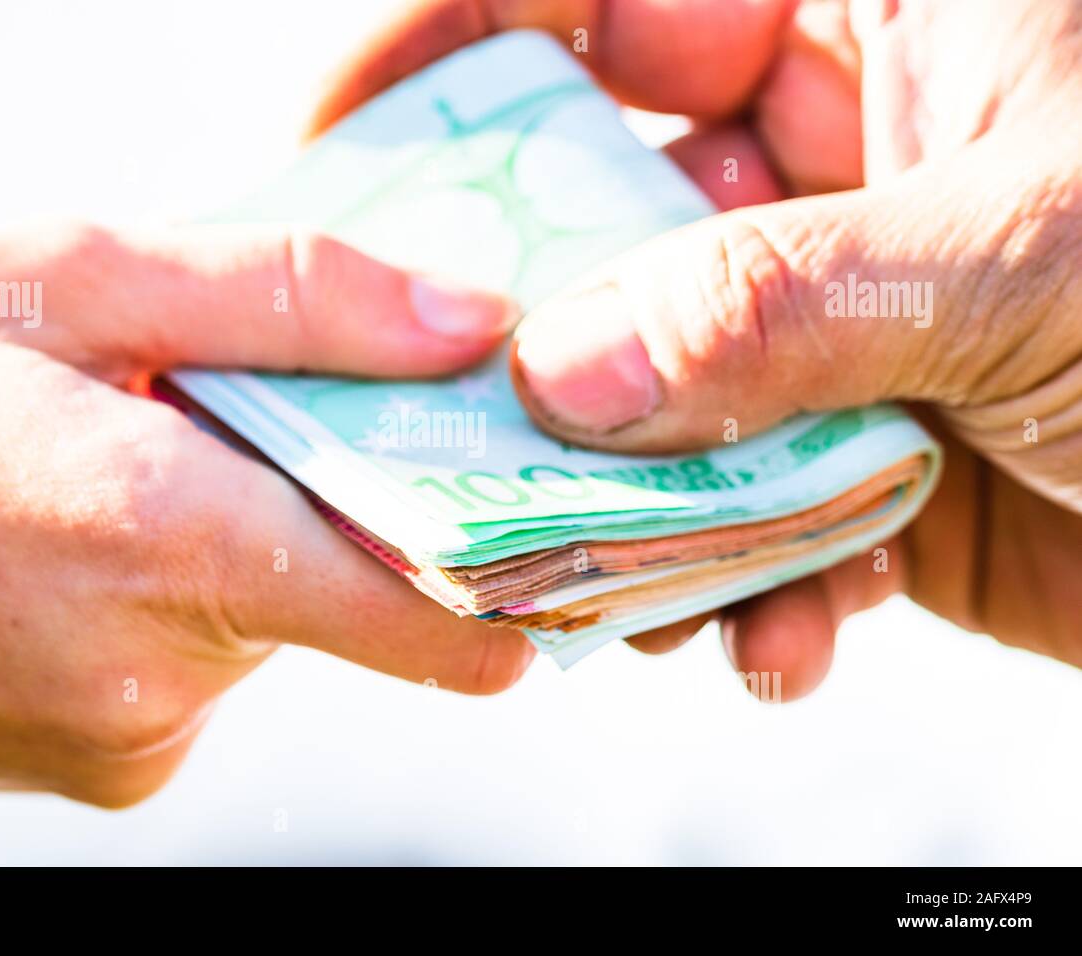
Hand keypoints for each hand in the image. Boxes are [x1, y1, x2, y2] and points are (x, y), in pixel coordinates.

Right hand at [0, 223, 529, 804]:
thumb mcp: (67, 280)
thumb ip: (291, 299)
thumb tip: (464, 324)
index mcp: (170, 546)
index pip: (430, 613)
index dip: (509, 568)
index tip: (543, 522)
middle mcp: (166, 677)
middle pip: (350, 590)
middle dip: (325, 503)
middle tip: (237, 420)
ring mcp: (132, 742)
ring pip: (269, 625)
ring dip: (235, 541)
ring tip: (126, 470)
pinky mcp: (102, 770)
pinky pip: (200, 671)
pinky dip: (178, 600)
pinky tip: (86, 541)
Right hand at [308, 0, 1081, 697]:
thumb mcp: (1033, 254)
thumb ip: (777, 299)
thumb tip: (569, 365)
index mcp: (897, 18)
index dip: (477, 28)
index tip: (363, 123)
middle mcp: (852, 157)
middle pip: (607, 207)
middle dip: (534, 320)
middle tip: (460, 402)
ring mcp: (844, 311)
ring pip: (652, 380)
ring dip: (626, 485)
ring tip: (621, 567)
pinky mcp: (861, 447)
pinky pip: (736, 497)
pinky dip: (736, 579)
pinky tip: (775, 632)